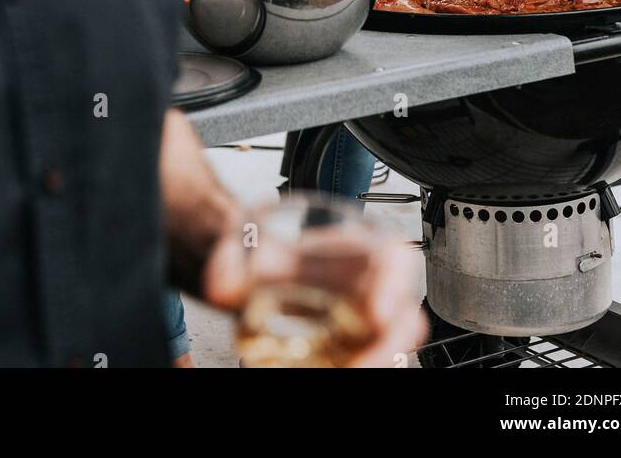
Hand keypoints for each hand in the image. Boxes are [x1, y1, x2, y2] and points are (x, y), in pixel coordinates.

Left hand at [203, 220, 426, 367]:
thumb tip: (218, 288)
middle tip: (357, 366)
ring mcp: (362, 320)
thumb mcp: (245, 248)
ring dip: (374, 362)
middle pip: (402, 315)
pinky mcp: (351, 348)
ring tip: (342, 373)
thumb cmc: (263, 252)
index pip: (395, 255)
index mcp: (355, 247)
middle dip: (389, 345)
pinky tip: (327, 372)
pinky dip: (355, 366)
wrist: (252, 272)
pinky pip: (366, 359)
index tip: (376, 312)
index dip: (395, 282)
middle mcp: (368, 284)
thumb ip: (229, 264)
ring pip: (391, 345)